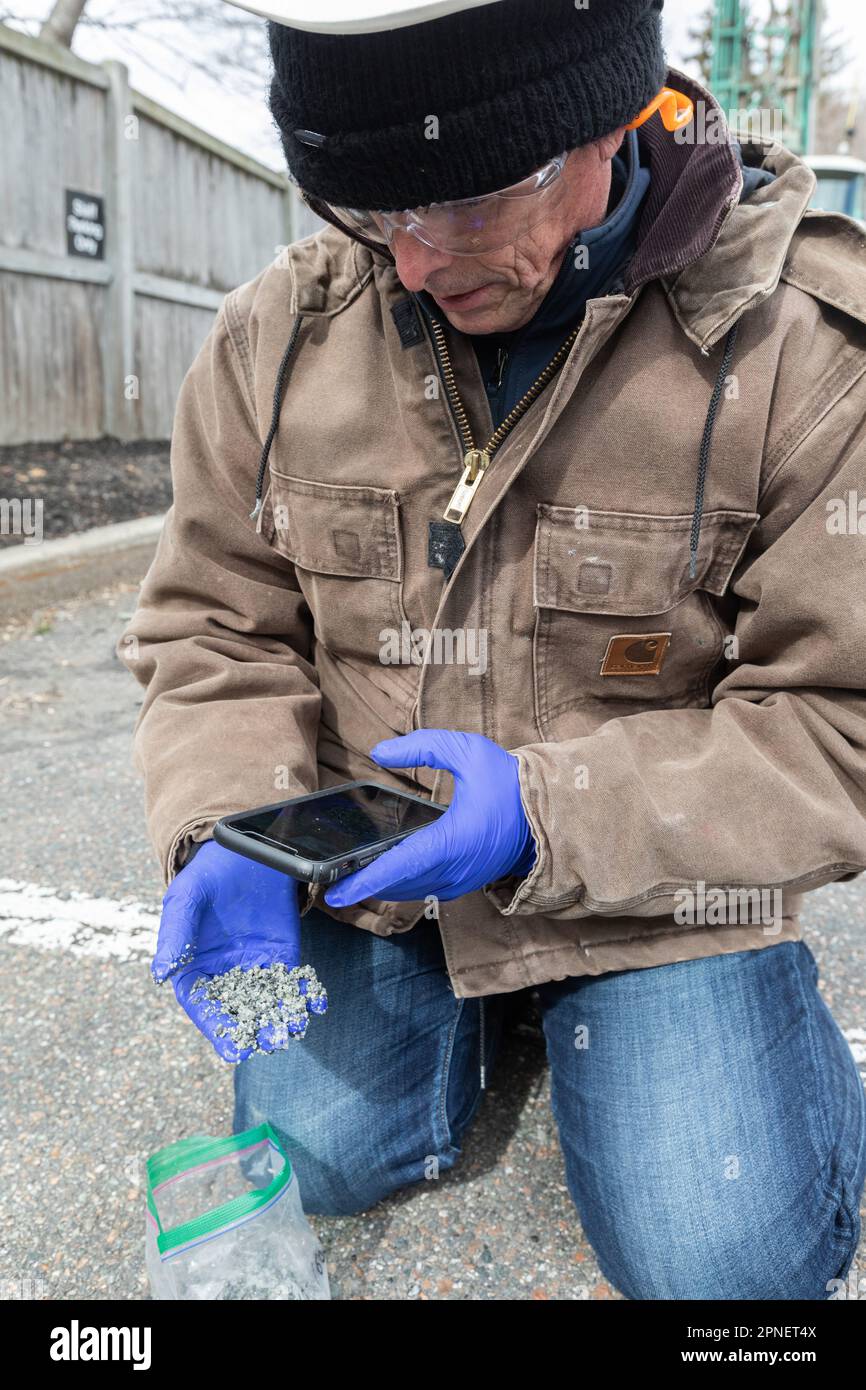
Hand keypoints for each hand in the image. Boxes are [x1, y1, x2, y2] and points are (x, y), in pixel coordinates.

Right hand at [152, 840, 326, 1061]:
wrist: (243, 851)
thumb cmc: (206, 876)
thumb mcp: (186, 899)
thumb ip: (176, 935)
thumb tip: (161, 973)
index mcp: (194, 968)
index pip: (202, 1006)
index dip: (216, 1029)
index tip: (233, 1050)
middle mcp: (225, 974)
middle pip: (238, 1010)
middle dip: (255, 1029)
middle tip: (271, 1042)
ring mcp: (255, 966)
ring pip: (268, 1001)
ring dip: (282, 1016)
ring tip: (295, 1026)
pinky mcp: (283, 955)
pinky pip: (293, 981)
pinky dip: (304, 994)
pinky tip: (314, 1002)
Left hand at [324, 729, 535, 907]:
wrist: (552, 813)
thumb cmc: (511, 782)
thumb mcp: (468, 751)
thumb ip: (422, 747)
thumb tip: (379, 752)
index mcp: (455, 841)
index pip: (400, 865)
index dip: (365, 879)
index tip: (335, 892)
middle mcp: (457, 869)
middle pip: (398, 884)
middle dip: (363, 883)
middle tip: (328, 879)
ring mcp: (463, 881)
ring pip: (411, 890)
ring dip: (380, 886)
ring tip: (347, 875)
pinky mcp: (466, 883)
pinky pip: (425, 890)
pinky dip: (401, 883)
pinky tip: (383, 871)